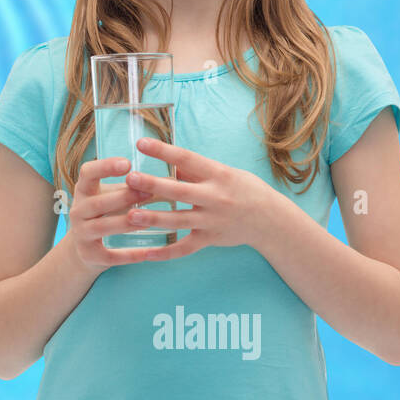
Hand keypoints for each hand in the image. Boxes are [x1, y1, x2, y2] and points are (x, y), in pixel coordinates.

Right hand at [66, 156, 157, 274]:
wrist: (85, 248)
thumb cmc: (106, 213)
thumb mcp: (115, 196)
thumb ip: (137, 188)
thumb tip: (173, 179)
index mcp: (83, 190)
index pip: (87, 172)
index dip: (105, 167)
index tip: (128, 163)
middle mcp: (77, 210)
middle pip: (97, 202)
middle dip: (123, 197)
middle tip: (148, 192)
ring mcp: (81, 233)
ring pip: (103, 227)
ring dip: (126, 223)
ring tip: (149, 219)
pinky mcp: (89, 255)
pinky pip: (110, 255)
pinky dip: (129, 255)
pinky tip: (147, 254)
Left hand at [121, 137, 284, 260]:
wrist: (270, 220)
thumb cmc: (243, 189)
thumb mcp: (224, 172)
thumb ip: (195, 169)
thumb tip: (167, 160)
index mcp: (218, 174)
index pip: (187, 159)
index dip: (163, 151)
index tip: (141, 144)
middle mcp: (215, 197)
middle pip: (180, 191)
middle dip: (154, 185)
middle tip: (129, 179)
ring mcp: (212, 220)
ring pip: (179, 220)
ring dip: (153, 219)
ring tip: (130, 216)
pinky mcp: (210, 239)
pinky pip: (185, 248)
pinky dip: (166, 253)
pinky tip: (146, 255)